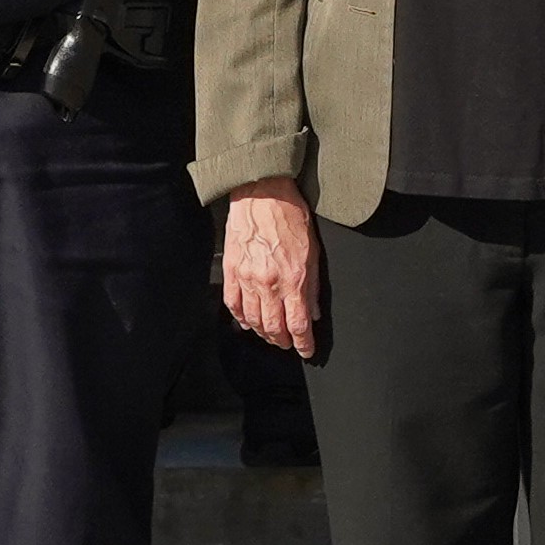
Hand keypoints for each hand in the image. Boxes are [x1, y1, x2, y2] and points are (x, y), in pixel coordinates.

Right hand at [218, 180, 321, 356]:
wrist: (262, 193)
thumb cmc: (289, 216)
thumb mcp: (312, 251)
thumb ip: (312, 286)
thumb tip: (312, 311)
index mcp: (293, 279)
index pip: (298, 325)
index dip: (303, 343)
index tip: (306, 350)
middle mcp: (269, 283)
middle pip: (274, 328)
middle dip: (282, 341)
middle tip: (287, 343)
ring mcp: (247, 278)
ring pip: (253, 320)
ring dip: (263, 333)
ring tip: (270, 335)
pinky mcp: (231, 270)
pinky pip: (233, 304)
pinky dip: (240, 318)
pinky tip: (247, 322)